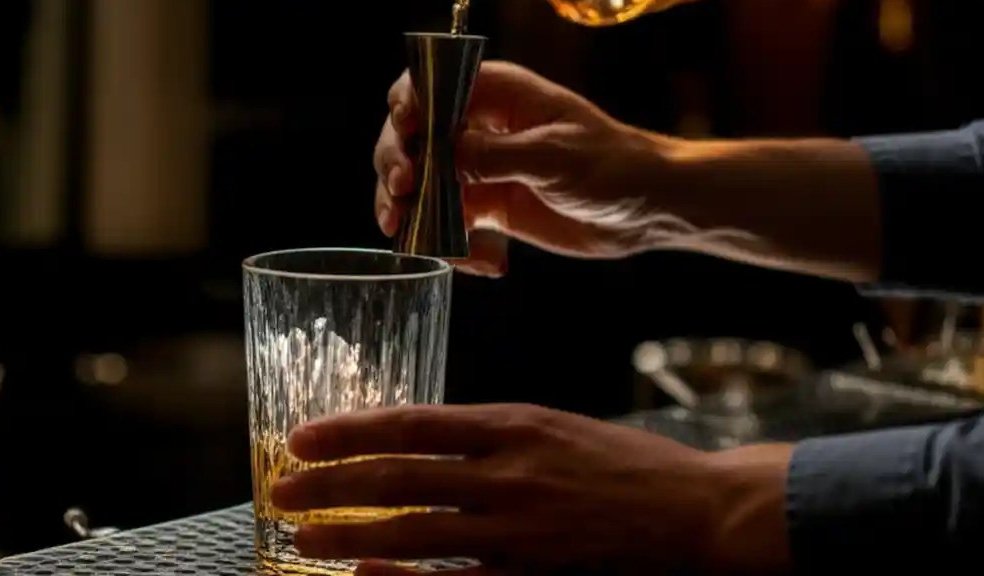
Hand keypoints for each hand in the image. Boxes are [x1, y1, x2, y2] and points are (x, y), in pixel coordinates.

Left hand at [271, 404, 792, 574]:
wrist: (701, 513)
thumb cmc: (627, 466)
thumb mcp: (555, 428)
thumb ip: (491, 437)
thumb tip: (421, 443)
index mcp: (512, 423)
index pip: (412, 422)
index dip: (350, 430)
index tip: (302, 436)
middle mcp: (508, 470)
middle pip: (399, 475)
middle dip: (331, 482)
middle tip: (283, 490)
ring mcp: (520, 527)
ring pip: (415, 528)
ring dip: (350, 533)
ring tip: (302, 538)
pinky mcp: (535, 572)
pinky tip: (369, 574)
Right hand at [375, 61, 676, 275]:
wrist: (647, 209)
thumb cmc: (612, 164)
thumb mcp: (553, 156)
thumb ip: (493, 155)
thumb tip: (440, 154)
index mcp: (494, 93)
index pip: (429, 84)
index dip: (405, 105)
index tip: (406, 133)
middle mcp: (478, 126)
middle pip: (411, 137)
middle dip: (396, 164)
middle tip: (401, 191)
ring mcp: (479, 169)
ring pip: (420, 185)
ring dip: (409, 212)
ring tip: (411, 237)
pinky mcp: (487, 209)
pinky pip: (448, 225)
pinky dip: (451, 246)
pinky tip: (482, 263)